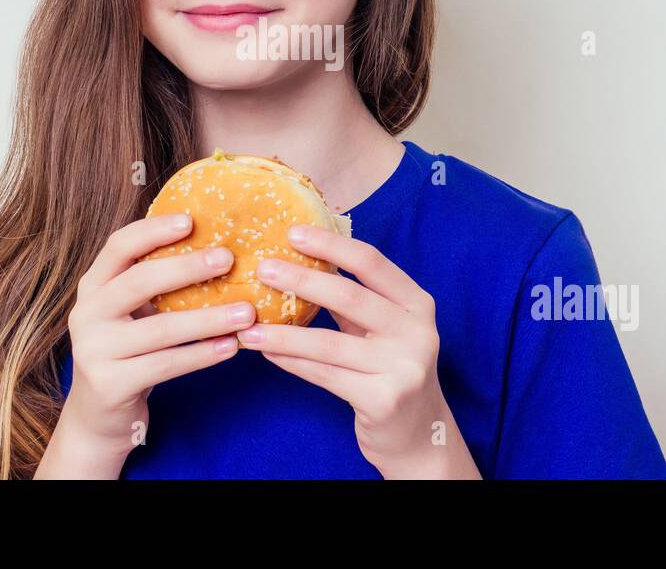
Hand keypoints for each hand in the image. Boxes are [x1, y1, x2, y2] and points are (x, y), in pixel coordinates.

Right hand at [43, 212, 256, 473]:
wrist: (100, 415)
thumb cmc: (130, 350)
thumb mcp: (132, 311)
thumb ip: (157, 283)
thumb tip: (219, 246)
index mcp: (93, 285)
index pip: (118, 246)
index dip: (153, 230)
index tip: (191, 219)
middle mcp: (86, 313)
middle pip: (139, 282)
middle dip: (187, 268)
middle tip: (229, 258)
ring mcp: (94, 350)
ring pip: (160, 329)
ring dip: (208, 319)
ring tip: (246, 312)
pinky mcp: (109, 384)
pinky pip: (165, 365)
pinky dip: (201, 354)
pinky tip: (231, 346)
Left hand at [235, 223, 480, 478]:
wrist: (418, 433)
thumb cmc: (390, 369)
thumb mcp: (383, 328)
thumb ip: (352, 299)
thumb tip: (298, 261)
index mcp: (417, 303)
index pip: (371, 262)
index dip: (331, 244)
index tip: (293, 232)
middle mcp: (417, 331)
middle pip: (350, 296)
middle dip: (300, 279)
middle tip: (262, 269)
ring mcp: (403, 367)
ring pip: (329, 343)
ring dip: (282, 333)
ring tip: (247, 326)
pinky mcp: (384, 399)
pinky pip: (325, 375)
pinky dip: (292, 362)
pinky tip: (266, 352)